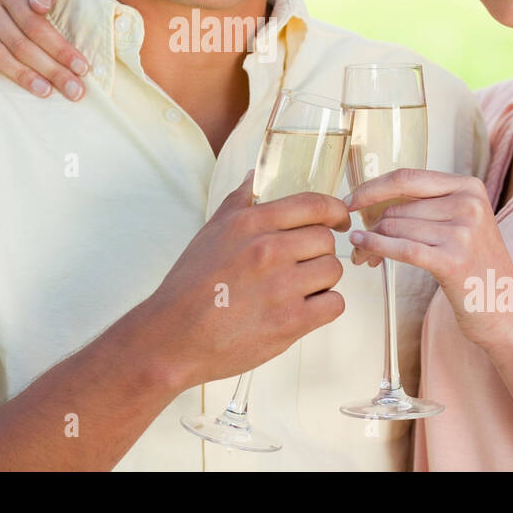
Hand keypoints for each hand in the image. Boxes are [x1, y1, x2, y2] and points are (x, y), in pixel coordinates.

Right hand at [145, 172, 350, 389]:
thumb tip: (254, 176)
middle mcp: (269, 249)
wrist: (174, 336)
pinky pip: (334, 304)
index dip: (334, 210)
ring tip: (297, 289)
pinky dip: (324, 307)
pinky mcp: (291, 321)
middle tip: (301, 266)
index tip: (339, 219)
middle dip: (318, 252)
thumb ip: (238, 201)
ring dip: (322, 280)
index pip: (314, 204)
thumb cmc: (189, 286)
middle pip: (326, 239)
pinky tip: (303, 309)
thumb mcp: (210, 232)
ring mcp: (282, 286)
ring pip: (333, 270)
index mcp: (251, 223)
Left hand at [345, 169, 512, 349]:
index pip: (407, 177)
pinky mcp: (453, 261)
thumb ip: (426, 204)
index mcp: (469, 187)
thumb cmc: (476, 266)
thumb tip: (370, 198)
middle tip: (359, 243)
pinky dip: (375, 248)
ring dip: (371, 243)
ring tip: (365, 258)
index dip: (372, 188)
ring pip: (394, 228)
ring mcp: (463, 232)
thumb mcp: (462, 222)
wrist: (507, 309)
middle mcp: (468, 204)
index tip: (349, 199)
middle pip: (397, 207)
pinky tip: (363, 253)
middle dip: (370, 225)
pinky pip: (401, 248)